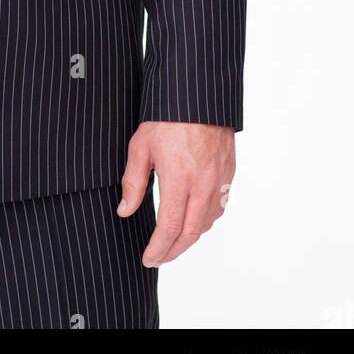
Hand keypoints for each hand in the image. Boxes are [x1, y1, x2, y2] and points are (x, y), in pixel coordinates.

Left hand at [117, 121, 234, 266]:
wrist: (198, 94)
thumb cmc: (166, 116)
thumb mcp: (140, 146)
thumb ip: (133, 182)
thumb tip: (125, 210)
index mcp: (178, 178)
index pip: (168, 227)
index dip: (157, 248)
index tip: (148, 258)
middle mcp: (203, 184)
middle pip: (190, 233)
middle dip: (173, 252)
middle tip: (159, 258)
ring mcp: (219, 180)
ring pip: (207, 223)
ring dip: (190, 238)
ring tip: (173, 242)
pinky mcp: (228, 173)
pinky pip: (219, 207)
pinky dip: (206, 221)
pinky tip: (194, 220)